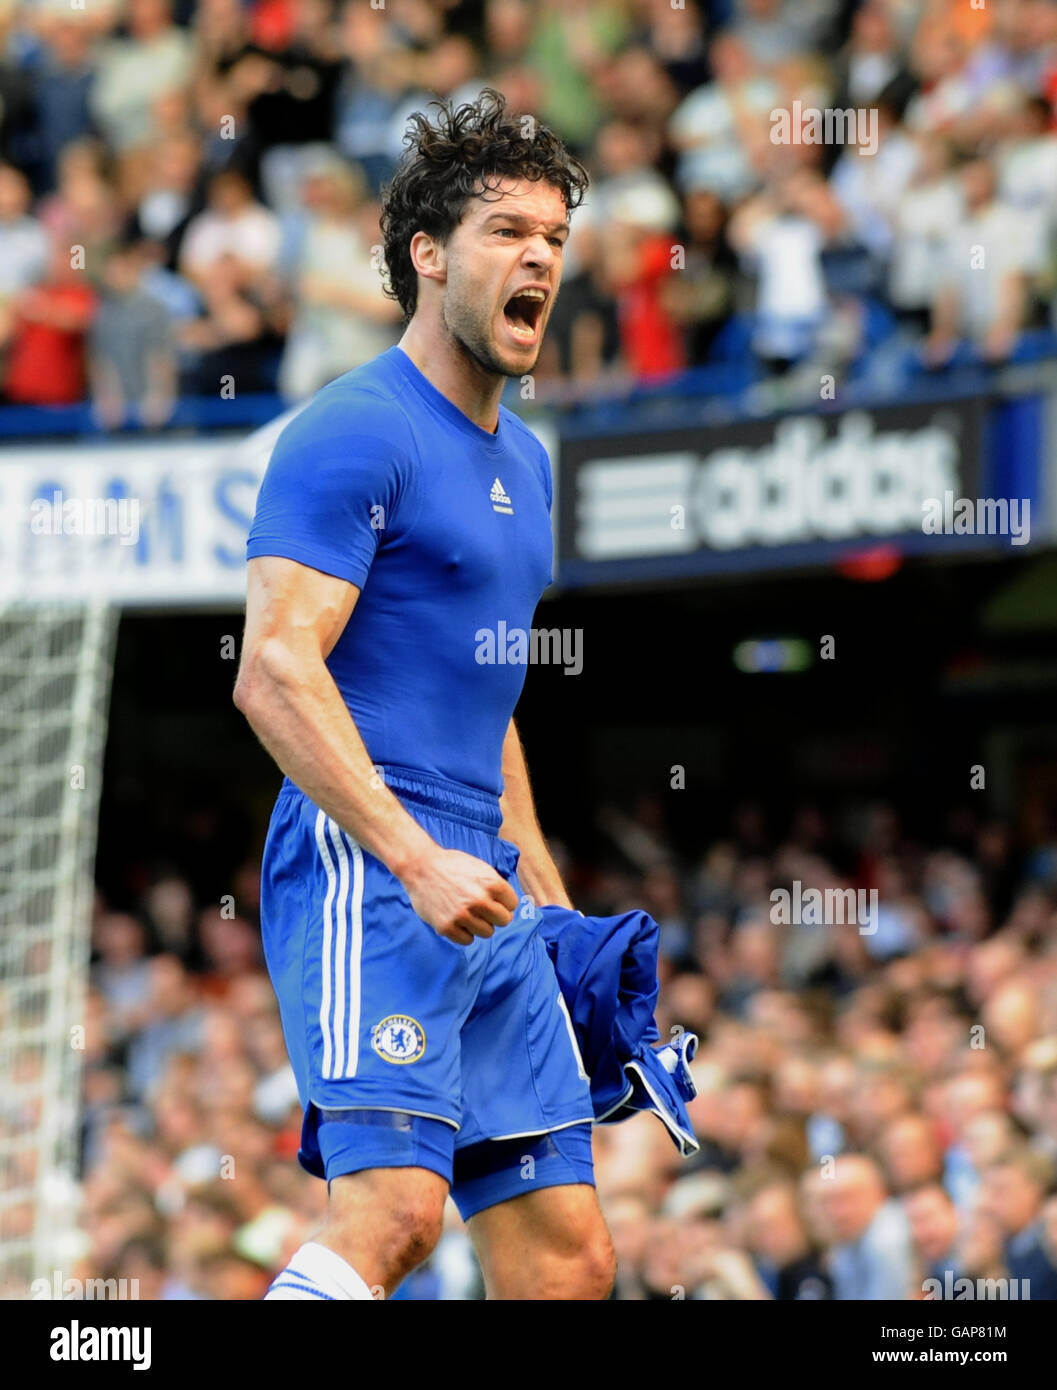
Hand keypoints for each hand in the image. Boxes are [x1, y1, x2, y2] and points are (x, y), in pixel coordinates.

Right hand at [399, 846, 517, 946]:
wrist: (420, 866)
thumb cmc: (451, 865)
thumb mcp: (480, 868)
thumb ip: (496, 885)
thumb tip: (509, 906)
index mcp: (491, 883)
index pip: (512, 905)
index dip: (503, 902)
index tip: (493, 899)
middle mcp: (479, 900)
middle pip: (504, 921)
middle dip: (495, 916)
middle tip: (482, 910)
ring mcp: (462, 915)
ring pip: (487, 932)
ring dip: (479, 925)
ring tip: (467, 913)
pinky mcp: (446, 927)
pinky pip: (468, 940)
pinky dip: (464, 933)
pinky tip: (457, 920)